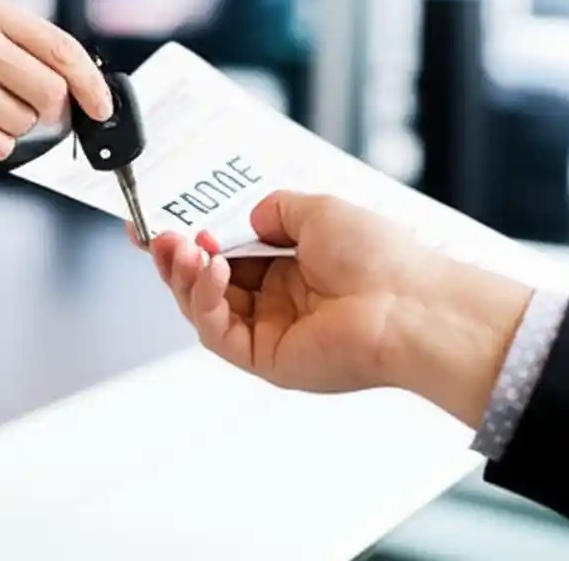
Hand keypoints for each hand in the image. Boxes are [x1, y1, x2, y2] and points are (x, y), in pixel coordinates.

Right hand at [0, 0, 112, 160]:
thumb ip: (32, 53)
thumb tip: (89, 90)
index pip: (62, 49)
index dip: (90, 84)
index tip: (102, 107)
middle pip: (51, 92)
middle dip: (52, 113)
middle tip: (32, 114)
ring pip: (27, 123)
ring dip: (15, 128)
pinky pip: (0, 145)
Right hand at [138, 191, 532, 428]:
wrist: (409, 304)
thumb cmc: (380, 258)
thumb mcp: (318, 210)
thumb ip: (274, 209)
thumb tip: (245, 218)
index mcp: (291, 268)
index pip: (226, 255)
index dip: (192, 241)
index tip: (161, 223)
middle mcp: (277, 302)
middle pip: (206, 283)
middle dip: (178, 258)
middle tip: (159, 235)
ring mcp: (269, 331)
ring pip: (203, 308)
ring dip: (184, 276)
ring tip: (183, 248)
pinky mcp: (265, 359)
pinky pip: (217, 332)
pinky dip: (204, 300)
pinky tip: (210, 270)